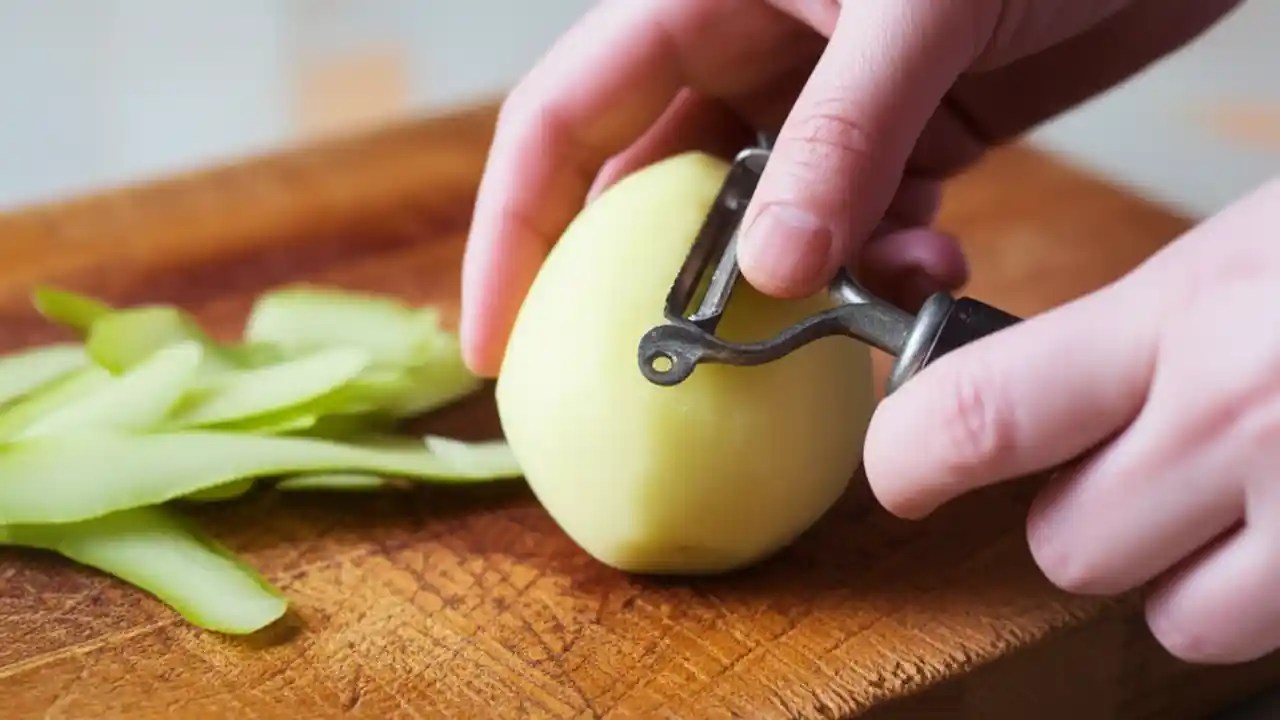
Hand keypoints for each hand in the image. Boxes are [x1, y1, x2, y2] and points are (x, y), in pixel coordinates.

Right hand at [459, 0, 1240, 375]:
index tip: (496, 340)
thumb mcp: (919, 9)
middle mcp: (744, 49)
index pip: (558, 119)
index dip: (511, 232)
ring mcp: (822, 98)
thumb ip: (841, 138)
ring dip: (802, 282)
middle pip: (651, 188)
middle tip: (674, 372)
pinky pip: (861, 221)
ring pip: (765, 222)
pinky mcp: (904, 130)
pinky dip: (881, 264)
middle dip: (660, 284)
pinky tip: (926, 270)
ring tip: (858, 304)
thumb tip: (770, 273)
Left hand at [866, 177, 1279, 663]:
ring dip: (1183, 571)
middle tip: (1144, 456)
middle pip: (1067, 544)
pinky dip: (1264, 601)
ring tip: (1248, 492)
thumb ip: (1143, 325)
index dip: (913, 454)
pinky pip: (1259, 644)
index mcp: (1194, 312)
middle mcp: (1249, 423)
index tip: (902, 466)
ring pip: (1171, 614)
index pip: (977, 414)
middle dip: (1086, 513)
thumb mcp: (1256, 248)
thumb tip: (1029, 397)